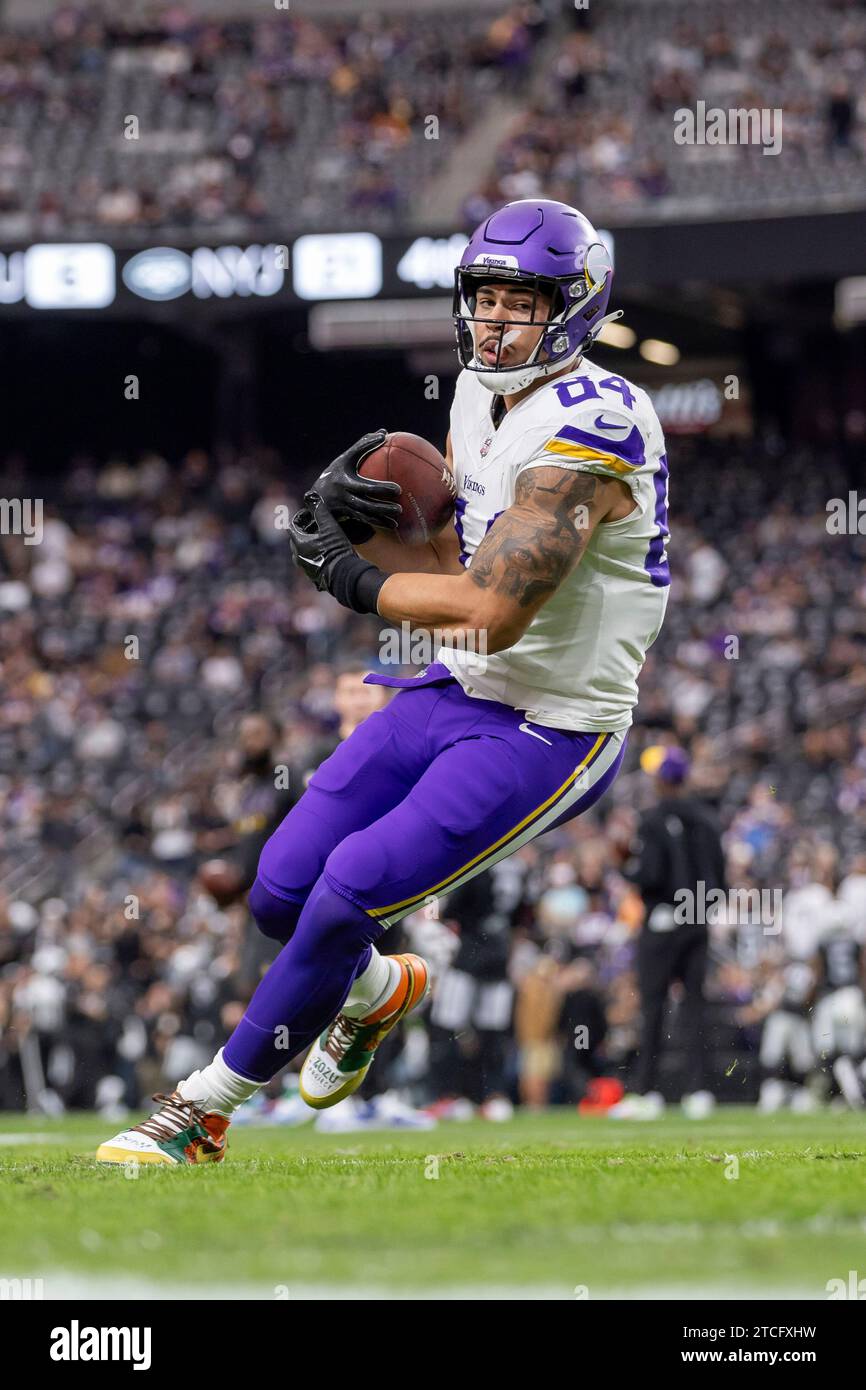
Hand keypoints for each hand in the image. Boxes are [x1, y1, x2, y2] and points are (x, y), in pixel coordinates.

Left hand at [288, 493, 388, 614]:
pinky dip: (315, 555)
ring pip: (303, 552)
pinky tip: (328, 553)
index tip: (310, 513)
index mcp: (298, 544)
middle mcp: (298, 557)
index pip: (292, 526)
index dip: (300, 517)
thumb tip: (310, 495)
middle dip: (305, 531)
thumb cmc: (336, 550)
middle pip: (296, 539)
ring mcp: (305, 569)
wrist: (345, 576)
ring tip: (322, 539)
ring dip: (310, 544)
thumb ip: (319, 510)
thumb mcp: (329, 527)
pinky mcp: (314, 577)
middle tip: (317, 525)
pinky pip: (311, 562)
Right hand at [312, 429, 401, 541]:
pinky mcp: (346, 516)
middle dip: (382, 504)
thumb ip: (364, 445)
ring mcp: (344, 508)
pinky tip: (392, 525)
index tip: (398, 489)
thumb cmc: (337, 472)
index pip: (363, 484)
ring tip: (398, 515)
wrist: (316, 496)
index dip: (380, 488)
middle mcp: (343, 495)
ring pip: (365, 514)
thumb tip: (383, 433)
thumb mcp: (345, 458)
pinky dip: (378, 523)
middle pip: (364, 501)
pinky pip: (364, 521)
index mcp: (344, 480)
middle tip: (400, 503)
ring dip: (382, 516)